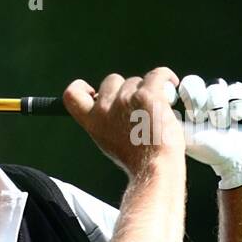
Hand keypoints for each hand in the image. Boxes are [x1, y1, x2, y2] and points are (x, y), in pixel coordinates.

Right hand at [64, 68, 185, 176]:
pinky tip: (169, 84)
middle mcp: (105, 108)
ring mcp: (125, 100)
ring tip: (157, 106)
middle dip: (125, 88)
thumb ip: (104, 121)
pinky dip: (165, 77)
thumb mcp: (108, 141)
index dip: (82, 87)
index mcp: (92, 121)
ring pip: (136, 81)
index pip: (72, 94)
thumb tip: (113, 106)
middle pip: (112, 80)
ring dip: (147, 89)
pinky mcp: (147, 95)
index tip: (95, 91)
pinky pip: (157, 75)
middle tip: (138, 105)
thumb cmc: (136, 159)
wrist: (154, 167)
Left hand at [177, 75, 241, 188]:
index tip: (188, 112)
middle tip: (201, 120)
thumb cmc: (209, 149)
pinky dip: (237, 108)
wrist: (239, 159)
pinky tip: (238, 121)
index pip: (183, 86)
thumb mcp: (184, 135)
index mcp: (192, 105)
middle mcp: (208, 97)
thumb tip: (156, 103)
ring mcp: (227, 96)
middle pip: (196, 82)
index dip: (185, 95)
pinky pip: (238, 90)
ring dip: (218, 110)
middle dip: (199, 102)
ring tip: (222, 126)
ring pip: (217, 87)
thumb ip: (169, 118)